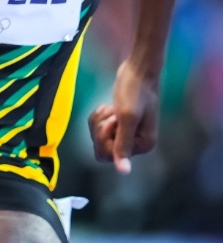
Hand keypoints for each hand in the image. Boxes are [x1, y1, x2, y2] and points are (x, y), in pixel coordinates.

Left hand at [88, 60, 158, 174]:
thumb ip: (123, 145)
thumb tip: (123, 171)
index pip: (109, 156)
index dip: (105, 138)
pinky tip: (108, 106)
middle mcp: (137, 143)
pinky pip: (98, 127)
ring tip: (112, 108)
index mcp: (143, 146)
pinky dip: (99, 116)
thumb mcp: (127, 118)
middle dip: (101, 129)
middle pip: (102, 148)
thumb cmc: (135, 92)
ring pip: (98, 137)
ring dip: (100, 120)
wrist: (137, 71)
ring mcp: (127, 133)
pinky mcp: (119, 123)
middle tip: (112, 113)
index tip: (115, 121)